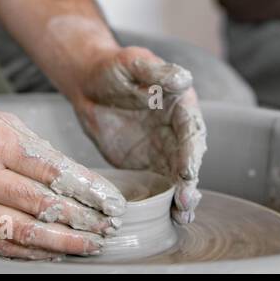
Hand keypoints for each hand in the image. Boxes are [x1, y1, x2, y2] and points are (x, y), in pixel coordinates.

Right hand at [0, 96, 126, 259]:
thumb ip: (34, 148)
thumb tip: (72, 177)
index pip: (54, 172)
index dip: (87, 191)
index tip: (110, 202)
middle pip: (43, 205)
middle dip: (82, 220)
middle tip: (107, 228)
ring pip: (23, 233)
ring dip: (62, 243)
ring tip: (88, 246)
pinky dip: (29, 253)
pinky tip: (51, 254)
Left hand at [68, 47, 207, 224]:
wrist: (88, 84)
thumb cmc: (113, 68)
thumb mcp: (133, 63)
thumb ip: (157, 73)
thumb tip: (184, 79)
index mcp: (180, 104)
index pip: (190, 130)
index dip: (191, 151)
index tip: (187, 171)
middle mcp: (177, 129)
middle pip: (190, 158)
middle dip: (190, 181)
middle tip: (186, 201)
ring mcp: (164, 149)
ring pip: (180, 177)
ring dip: (184, 196)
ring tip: (183, 215)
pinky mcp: (148, 165)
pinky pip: (161, 185)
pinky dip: (167, 201)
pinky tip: (171, 217)